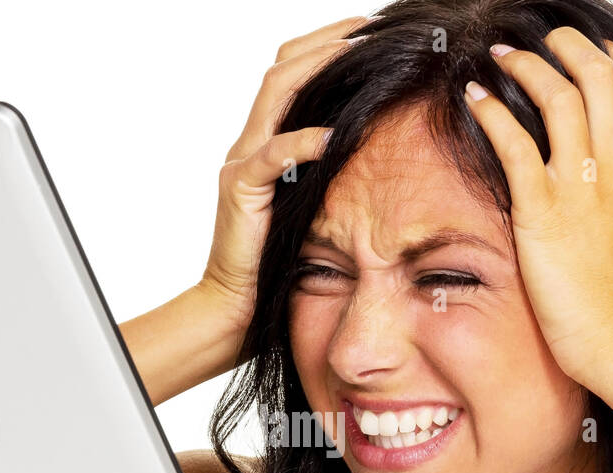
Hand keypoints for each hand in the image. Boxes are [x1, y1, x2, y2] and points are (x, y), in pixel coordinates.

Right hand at [198, 16, 371, 335]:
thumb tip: (376, 156)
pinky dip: (304, 141)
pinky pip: (273, 155)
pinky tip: (333, 134)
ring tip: (355, 53)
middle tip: (368, 27)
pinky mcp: (240, 190)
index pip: (291, 74)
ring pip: (275, 95)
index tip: (369, 32)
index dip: (326, 45)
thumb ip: (329, 176)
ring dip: (317, 68)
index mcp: (266, 143)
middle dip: (326, 42)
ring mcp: (241, 163)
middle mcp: (250, 144)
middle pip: (282, 70)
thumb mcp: (311, 209)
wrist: (235, 305)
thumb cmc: (277, 264)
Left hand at [462, 27, 612, 389]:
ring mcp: (580, 184)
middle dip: (568, 47)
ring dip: (526, 66)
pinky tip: (474, 97)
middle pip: (598, 77)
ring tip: (503, 56)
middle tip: (542, 40)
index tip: (588, 51)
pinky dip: (492, 112)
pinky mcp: (541, 209)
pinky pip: (514, 142)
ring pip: (558, 97)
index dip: (611, 57)